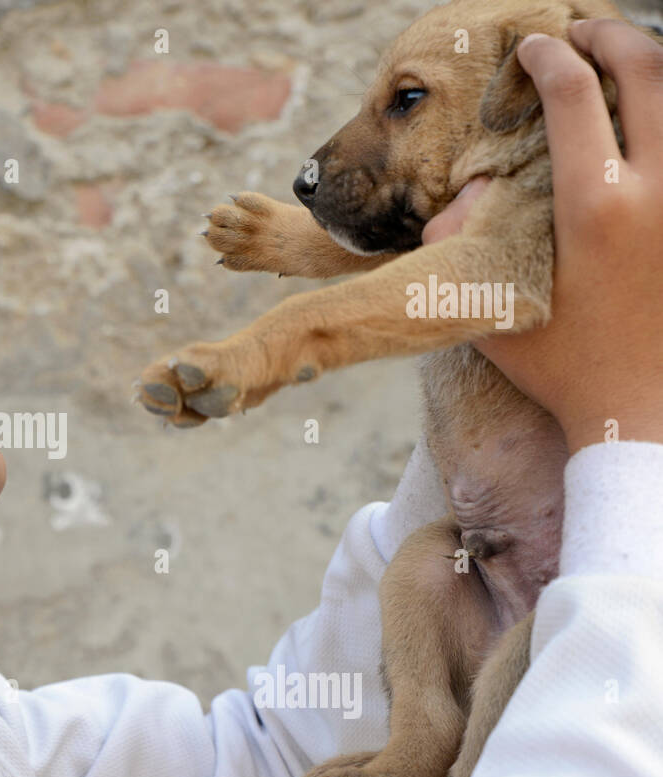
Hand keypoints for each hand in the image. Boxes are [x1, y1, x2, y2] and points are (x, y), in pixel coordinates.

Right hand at [469, 21, 662, 452]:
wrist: (641, 410)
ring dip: (652, 65)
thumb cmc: (563, 368)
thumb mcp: (491, 306)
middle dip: (611, 36)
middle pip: (649, 69)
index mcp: (594, 206)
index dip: (550, 57)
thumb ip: (461, 242)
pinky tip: (647, 122)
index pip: (575, 96)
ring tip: (621, 64)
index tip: (534, 49)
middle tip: (582, 33)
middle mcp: (656, 190)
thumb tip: (466, 194)